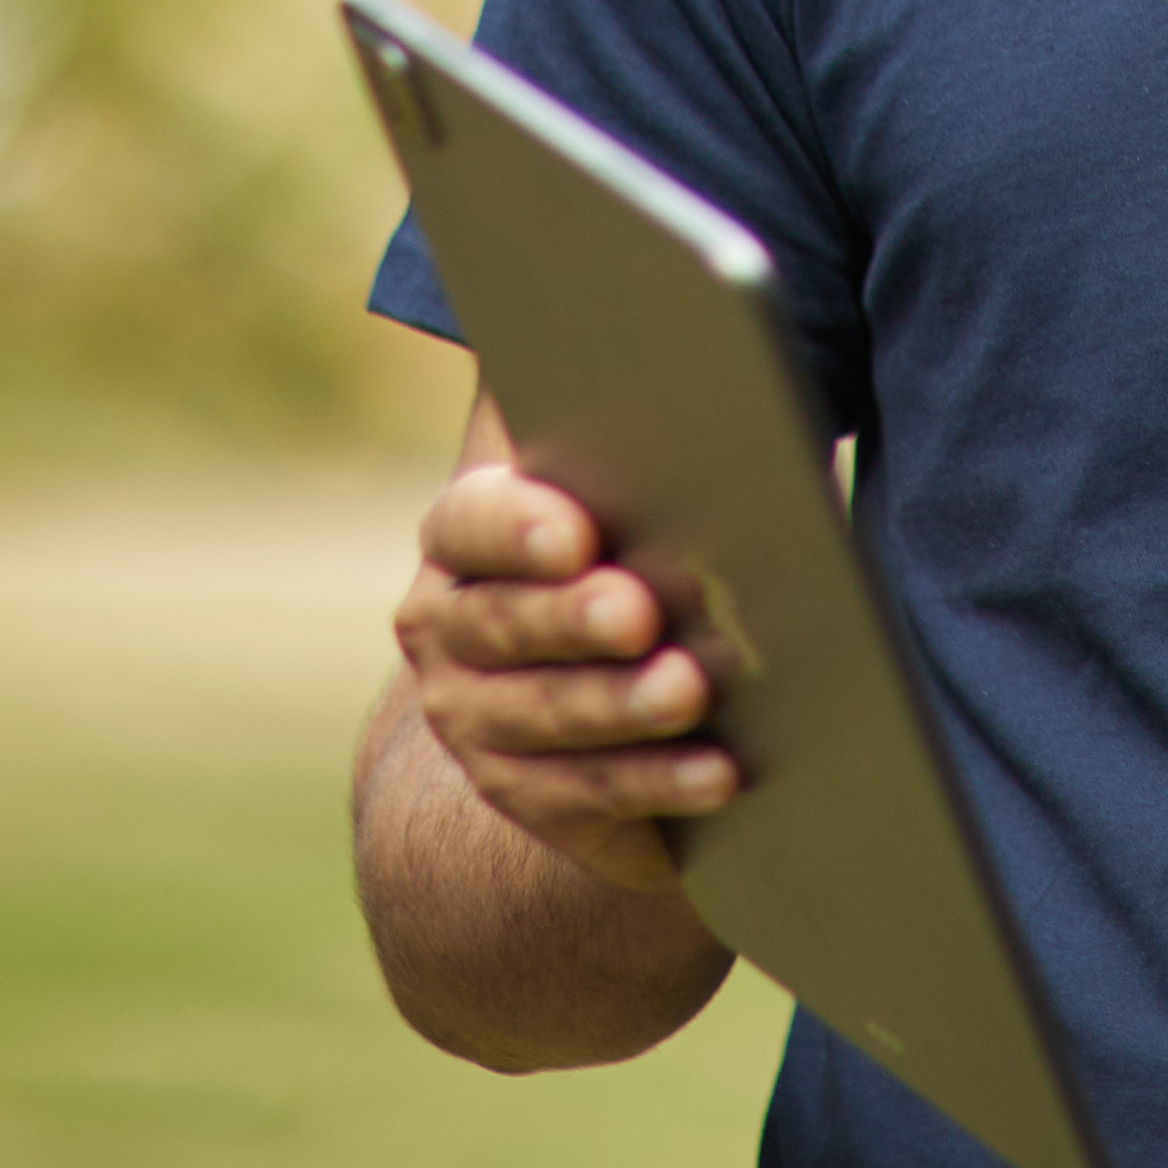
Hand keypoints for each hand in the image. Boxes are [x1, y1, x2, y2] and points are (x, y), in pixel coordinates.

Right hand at [391, 460, 739, 896]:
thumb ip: (624, 428)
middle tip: (641, 611)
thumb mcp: (627, 479)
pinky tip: (720, 772)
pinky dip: (658, 782)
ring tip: (691, 689)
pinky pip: (589, 791)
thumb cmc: (639, 537)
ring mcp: (474, 718)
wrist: (604, 670)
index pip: (473, 520)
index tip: (578, 532)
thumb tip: (673, 375)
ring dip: (622, 705)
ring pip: (546, 712)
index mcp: (464, 534)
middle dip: (576, 618)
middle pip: (506, 623)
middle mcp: (447, 629)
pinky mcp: (525, 791)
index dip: (520, 526)